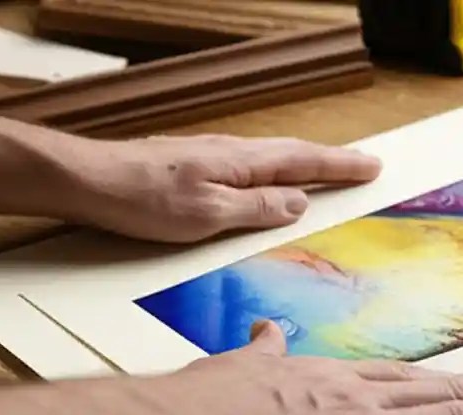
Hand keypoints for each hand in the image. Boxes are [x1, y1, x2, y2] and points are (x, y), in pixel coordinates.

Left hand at [66, 134, 381, 243]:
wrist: (90, 181)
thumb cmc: (143, 199)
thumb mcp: (208, 215)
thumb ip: (256, 208)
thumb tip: (297, 203)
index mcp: (242, 163)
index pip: (304, 162)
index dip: (340, 166)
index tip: (372, 167)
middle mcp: (231, 153)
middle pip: (293, 155)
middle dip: (331, 162)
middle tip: (363, 167)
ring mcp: (212, 157)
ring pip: (271, 160)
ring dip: (304, 166)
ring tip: (329, 174)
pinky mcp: (195, 167)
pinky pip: (250, 169)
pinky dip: (274, 173)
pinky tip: (270, 183)